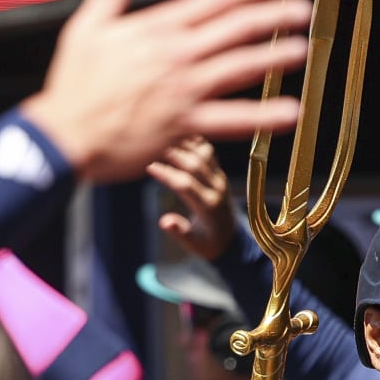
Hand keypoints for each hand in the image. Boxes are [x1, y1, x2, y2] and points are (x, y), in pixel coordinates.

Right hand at [21, 0, 311, 183]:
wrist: (64, 135)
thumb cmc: (73, 86)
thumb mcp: (86, 28)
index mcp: (156, 29)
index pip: (210, 0)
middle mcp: (175, 55)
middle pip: (234, 28)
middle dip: (272, 17)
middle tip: (301, 10)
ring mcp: (183, 90)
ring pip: (239, 67)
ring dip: (273, 57)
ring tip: (301, 50)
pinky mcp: (184, 123)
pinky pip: (232, 119)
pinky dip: (262, 116)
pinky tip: (290, 113)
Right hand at [148, 136, 235, 259]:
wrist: (230, 240)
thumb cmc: (208, 244)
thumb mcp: (194, 245)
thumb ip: (180, 232)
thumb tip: (164, 221)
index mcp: (208, 206)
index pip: (185, 184)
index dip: (166, 174)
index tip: (149, 166)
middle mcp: (217, 189)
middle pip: (194, 164)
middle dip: (173, 153)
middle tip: (152, 145)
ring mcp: (220, 179)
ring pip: (204, 153)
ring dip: (184, 143)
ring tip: (163, 135)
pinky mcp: (219, 173)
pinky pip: (209, 152)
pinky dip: (194, 141)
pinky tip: (178, 134)